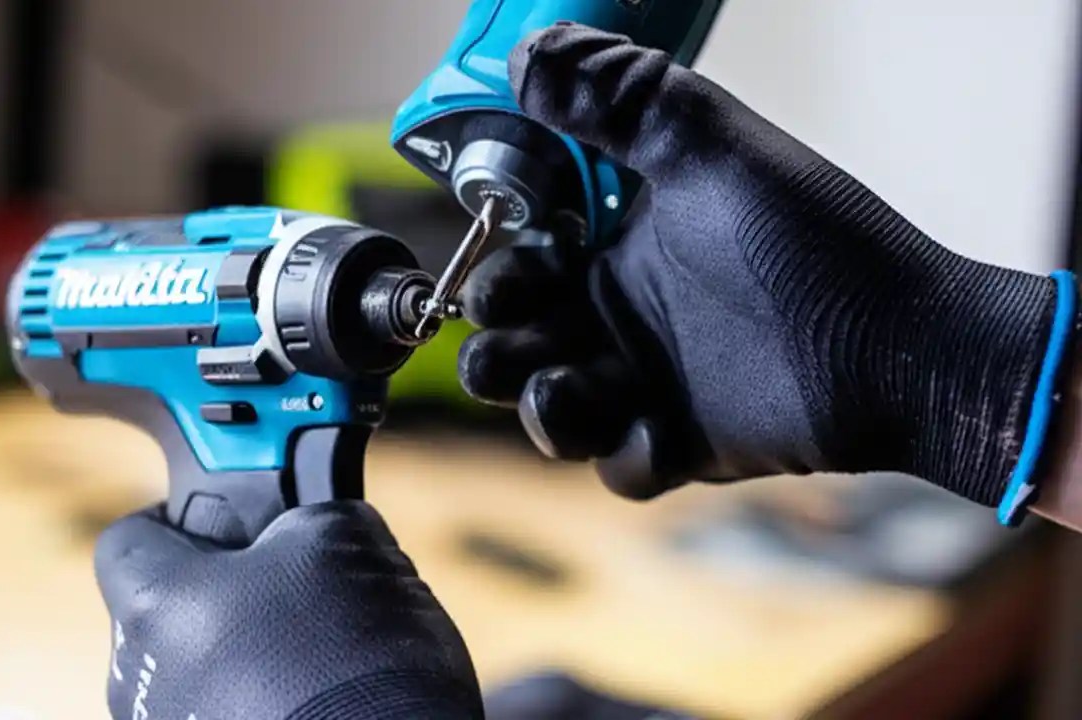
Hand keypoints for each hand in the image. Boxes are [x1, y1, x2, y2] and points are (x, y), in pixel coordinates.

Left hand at [95, 502, 482, 719]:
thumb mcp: (340, 537)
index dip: (178, 518)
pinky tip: (321, 698)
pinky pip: (225, 714)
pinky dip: (263, 702)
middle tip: (289, 581)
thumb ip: (300, 518)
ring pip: (195, 672)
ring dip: (245, 655)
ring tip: (319, 650)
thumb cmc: (353, 650)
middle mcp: (142, 680)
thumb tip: (304, 528)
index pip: (126, 540)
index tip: (225, 521)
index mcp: (155, 606)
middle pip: (163, 612)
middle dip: (223, 592)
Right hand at [458, 23, 1059, 506]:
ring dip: (543, 409)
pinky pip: (624, 466)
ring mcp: (651, 383)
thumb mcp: (713, 152)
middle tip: (508, 344)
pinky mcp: (684, 443)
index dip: (496, 270)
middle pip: (519, 346)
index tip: (496, 266)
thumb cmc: (815, 241)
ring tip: (564, 393)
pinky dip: (626, 455)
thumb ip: (621, 102)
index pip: (523, 263)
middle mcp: (624, 317)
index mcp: (620, 248)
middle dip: (496, 351)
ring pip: (555, 412)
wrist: (906, 343)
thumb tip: (531, 54)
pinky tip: (659, 430)